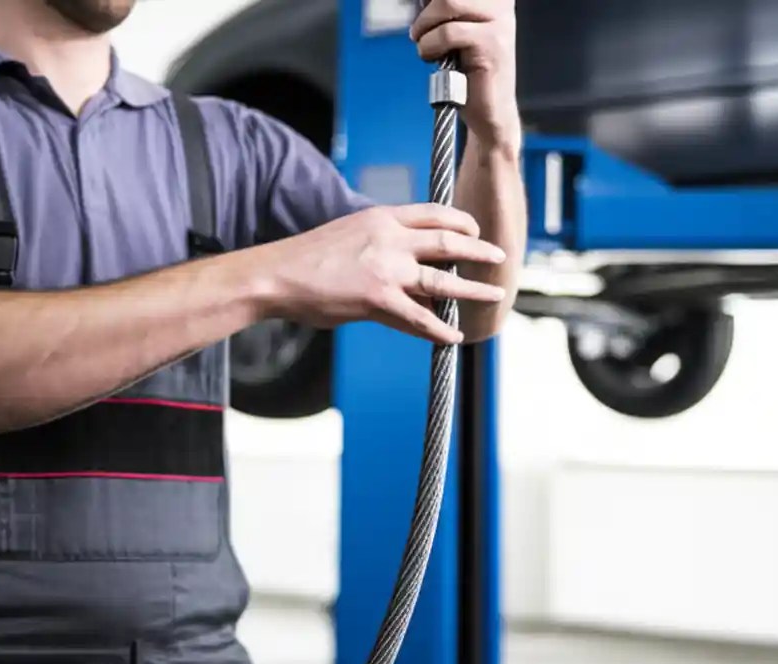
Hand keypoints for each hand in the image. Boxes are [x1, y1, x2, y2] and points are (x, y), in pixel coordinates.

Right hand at [260, 204, 506, 344]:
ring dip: (473, 289)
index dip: (462, 221)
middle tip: (500, 258)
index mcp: (381, 217)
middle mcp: (389, 239)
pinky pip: (420, 318)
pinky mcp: (378, 300)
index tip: (475, 229)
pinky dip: (441, 328)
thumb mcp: (350, 231)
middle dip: (479, 250)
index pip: (434, 213)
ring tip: (494, 294)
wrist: (278, 275)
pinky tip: (454, 335)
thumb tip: (405, 255)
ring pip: (444, 280)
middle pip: (449, 242)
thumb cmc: (308, 258)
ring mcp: (386, 270)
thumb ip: (380, 238)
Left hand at [411, 0, 519, 150]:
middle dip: (427, 13)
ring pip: (448, 3)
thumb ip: (446, 10)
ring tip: (426, 46)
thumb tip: (423, 0)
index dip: (433, 2)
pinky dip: (429, 46)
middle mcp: (501, 4)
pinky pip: (448, 32)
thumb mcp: (459, 30)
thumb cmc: (471, 74)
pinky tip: (431, 58)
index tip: (427, 15)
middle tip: (420, 32)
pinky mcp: (491, 45)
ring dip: (425, 27)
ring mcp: (500, 23)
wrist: (490, 113)